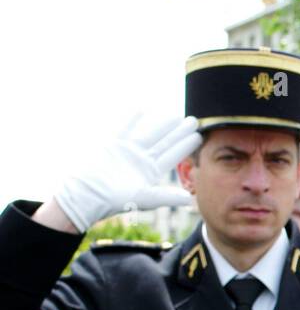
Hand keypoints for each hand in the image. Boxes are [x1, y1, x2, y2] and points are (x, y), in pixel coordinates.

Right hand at [54, 114, 202, 231]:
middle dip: (179, 132)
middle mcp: (141, 161)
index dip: (185, 145)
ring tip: (175, 114)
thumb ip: (167, 196)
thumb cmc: (116, 200)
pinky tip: (141, 109)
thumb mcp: (145, 198)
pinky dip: (132, 120)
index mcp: (151, 173)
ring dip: (162, 124)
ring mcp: (128, 152)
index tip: (199, 135)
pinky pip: (124, 129)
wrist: (90, 194)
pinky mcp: (113, 146)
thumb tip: (189, 200)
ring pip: (149, 134)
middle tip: (193, 120)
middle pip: (164, 143)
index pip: (172, 156)